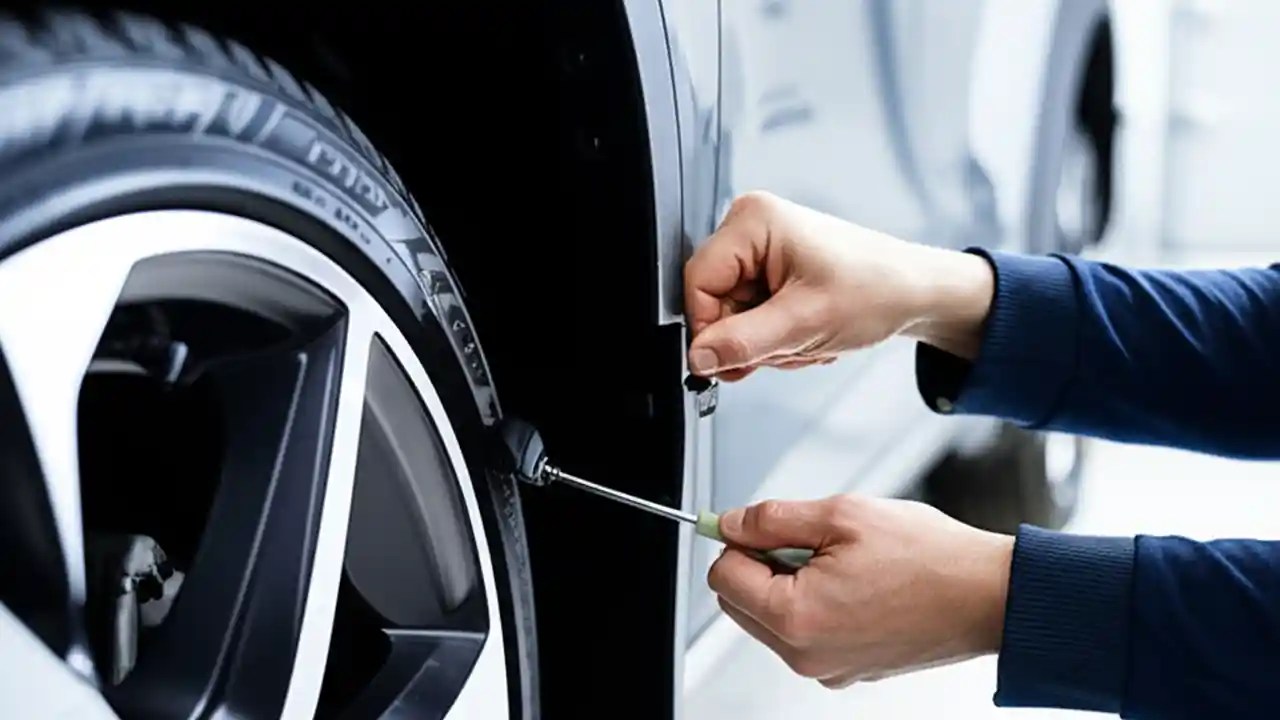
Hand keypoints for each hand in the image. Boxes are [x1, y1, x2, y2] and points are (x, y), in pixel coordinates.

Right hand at [684, 191, 994, 379]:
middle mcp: (751, 226)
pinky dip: (774, 336)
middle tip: (789, 344)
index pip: (697, 282)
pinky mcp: (769, 268)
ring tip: (805, 336)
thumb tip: (698, 356)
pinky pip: (748, 315)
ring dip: (765, 342)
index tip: (731, 359)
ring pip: (731, 315)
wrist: (914, 293)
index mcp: (754, 221)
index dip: (709, 328)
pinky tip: (803, 332)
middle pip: (713, 301)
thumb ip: (744, 342)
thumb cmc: (877, 289)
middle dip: (747, 337)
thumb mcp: (805, 323)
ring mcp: (760, 247)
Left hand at [707, 494, 1012, 686]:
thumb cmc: (929, 557)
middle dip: (761, 564)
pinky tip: (857, 582)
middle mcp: (806, 655)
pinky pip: (808, 633)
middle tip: (807, 539)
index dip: (739, 540)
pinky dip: (817, 604)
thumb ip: (772, 519)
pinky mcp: (850, 669)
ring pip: (773, 618)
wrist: (990, 596)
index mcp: (796, 618)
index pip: (723, 576)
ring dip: (790, 583)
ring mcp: (829, 668)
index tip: (759, 524)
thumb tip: (729, 524)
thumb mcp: (841, 514)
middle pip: (741, 602)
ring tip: (840, 560)